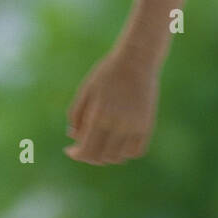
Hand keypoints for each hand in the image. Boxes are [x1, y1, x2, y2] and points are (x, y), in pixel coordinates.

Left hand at [65, 46, 158, 164]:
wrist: (137, 60)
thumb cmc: (107, 73)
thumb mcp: (86, 89)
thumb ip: (76, 115)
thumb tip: (74, 137)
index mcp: (99, 115)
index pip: (86, 150)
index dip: (76, 154)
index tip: (70, 151)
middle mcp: (117, 125)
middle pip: (101, 157)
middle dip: (89, 156)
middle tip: (84, 147)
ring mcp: (134, 127)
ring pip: (118, 157)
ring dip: (107, 155)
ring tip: (101, 142)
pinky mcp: (147, 126)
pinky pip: (135, 151)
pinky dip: (125, 152)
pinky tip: (117, 141)